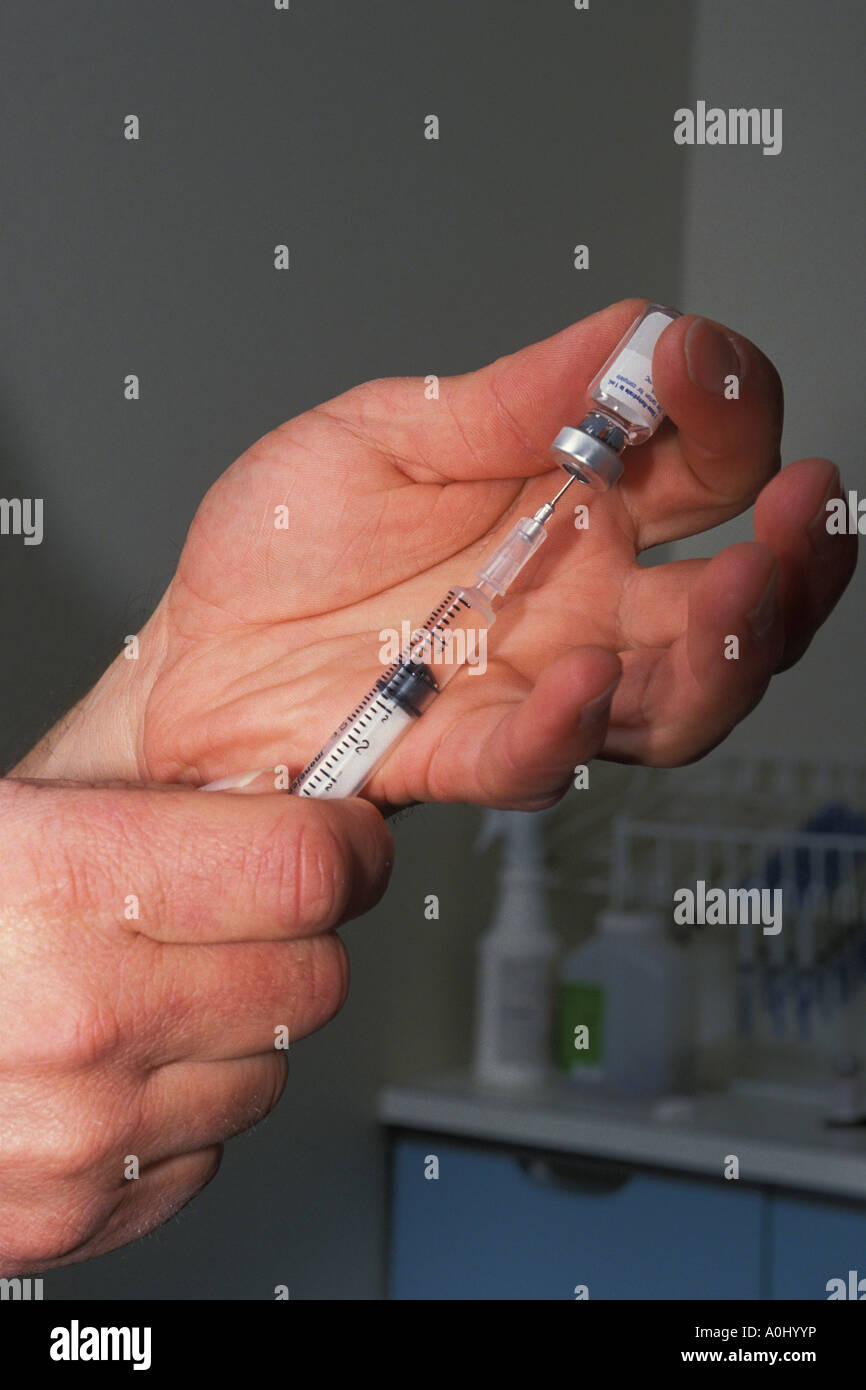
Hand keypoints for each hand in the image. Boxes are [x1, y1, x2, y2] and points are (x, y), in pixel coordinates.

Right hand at [0, 777, 390, 1271]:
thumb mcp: (15, 816)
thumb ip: (145, 805)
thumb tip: (280, 790)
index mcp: (55, 882)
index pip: (300, 867)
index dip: (341, 844)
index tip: (339, 838)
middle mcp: (74, 1018)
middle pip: (311, 977)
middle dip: (299, 937)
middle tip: (243, 911)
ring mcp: (75, 1135)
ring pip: (269, 1072)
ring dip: (238, 1030)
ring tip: (149, 989)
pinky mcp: (65, 1217)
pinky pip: (205, 1153)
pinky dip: (181, 1111)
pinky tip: (116, 1066)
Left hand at [17, 300, 855, 809]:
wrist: (196, 650)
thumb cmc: (287, 541)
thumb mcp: (388, 435)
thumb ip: (507, 400)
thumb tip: (625, 332)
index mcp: (575, 502)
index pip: (702, 459)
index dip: (724, 408)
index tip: (690, 361)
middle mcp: (582, 599)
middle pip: (733, 594)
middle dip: (788, 553)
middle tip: (798, 506)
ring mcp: (535, 679)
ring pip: (677, 694)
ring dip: (726, 652)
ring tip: (735, 593)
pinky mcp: (462, 748)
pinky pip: (535, 757)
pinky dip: (567, 730)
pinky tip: (581, 684)